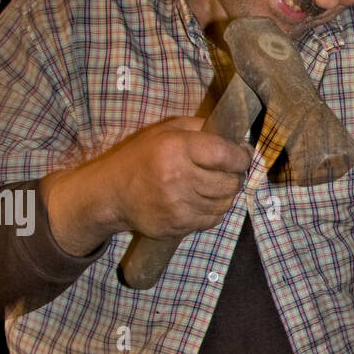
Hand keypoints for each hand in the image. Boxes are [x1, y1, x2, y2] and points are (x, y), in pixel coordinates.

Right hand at [43, 117, 251, 254]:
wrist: (112, 194)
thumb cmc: (141, 158)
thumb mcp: (166, 131)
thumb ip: (199, 128)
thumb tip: (234, 136)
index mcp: (175, 148)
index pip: (225, 155)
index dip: (241, 157)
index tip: (241, 155)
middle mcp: (177, 178)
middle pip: (230, 182)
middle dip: (234, 176)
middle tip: (227, 171)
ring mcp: (178, 205)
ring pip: (225, 203)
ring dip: (224, 194)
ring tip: (211, 185)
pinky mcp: (179, 225)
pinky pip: (213, 218)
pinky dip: (213, 209)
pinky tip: (200, 199)